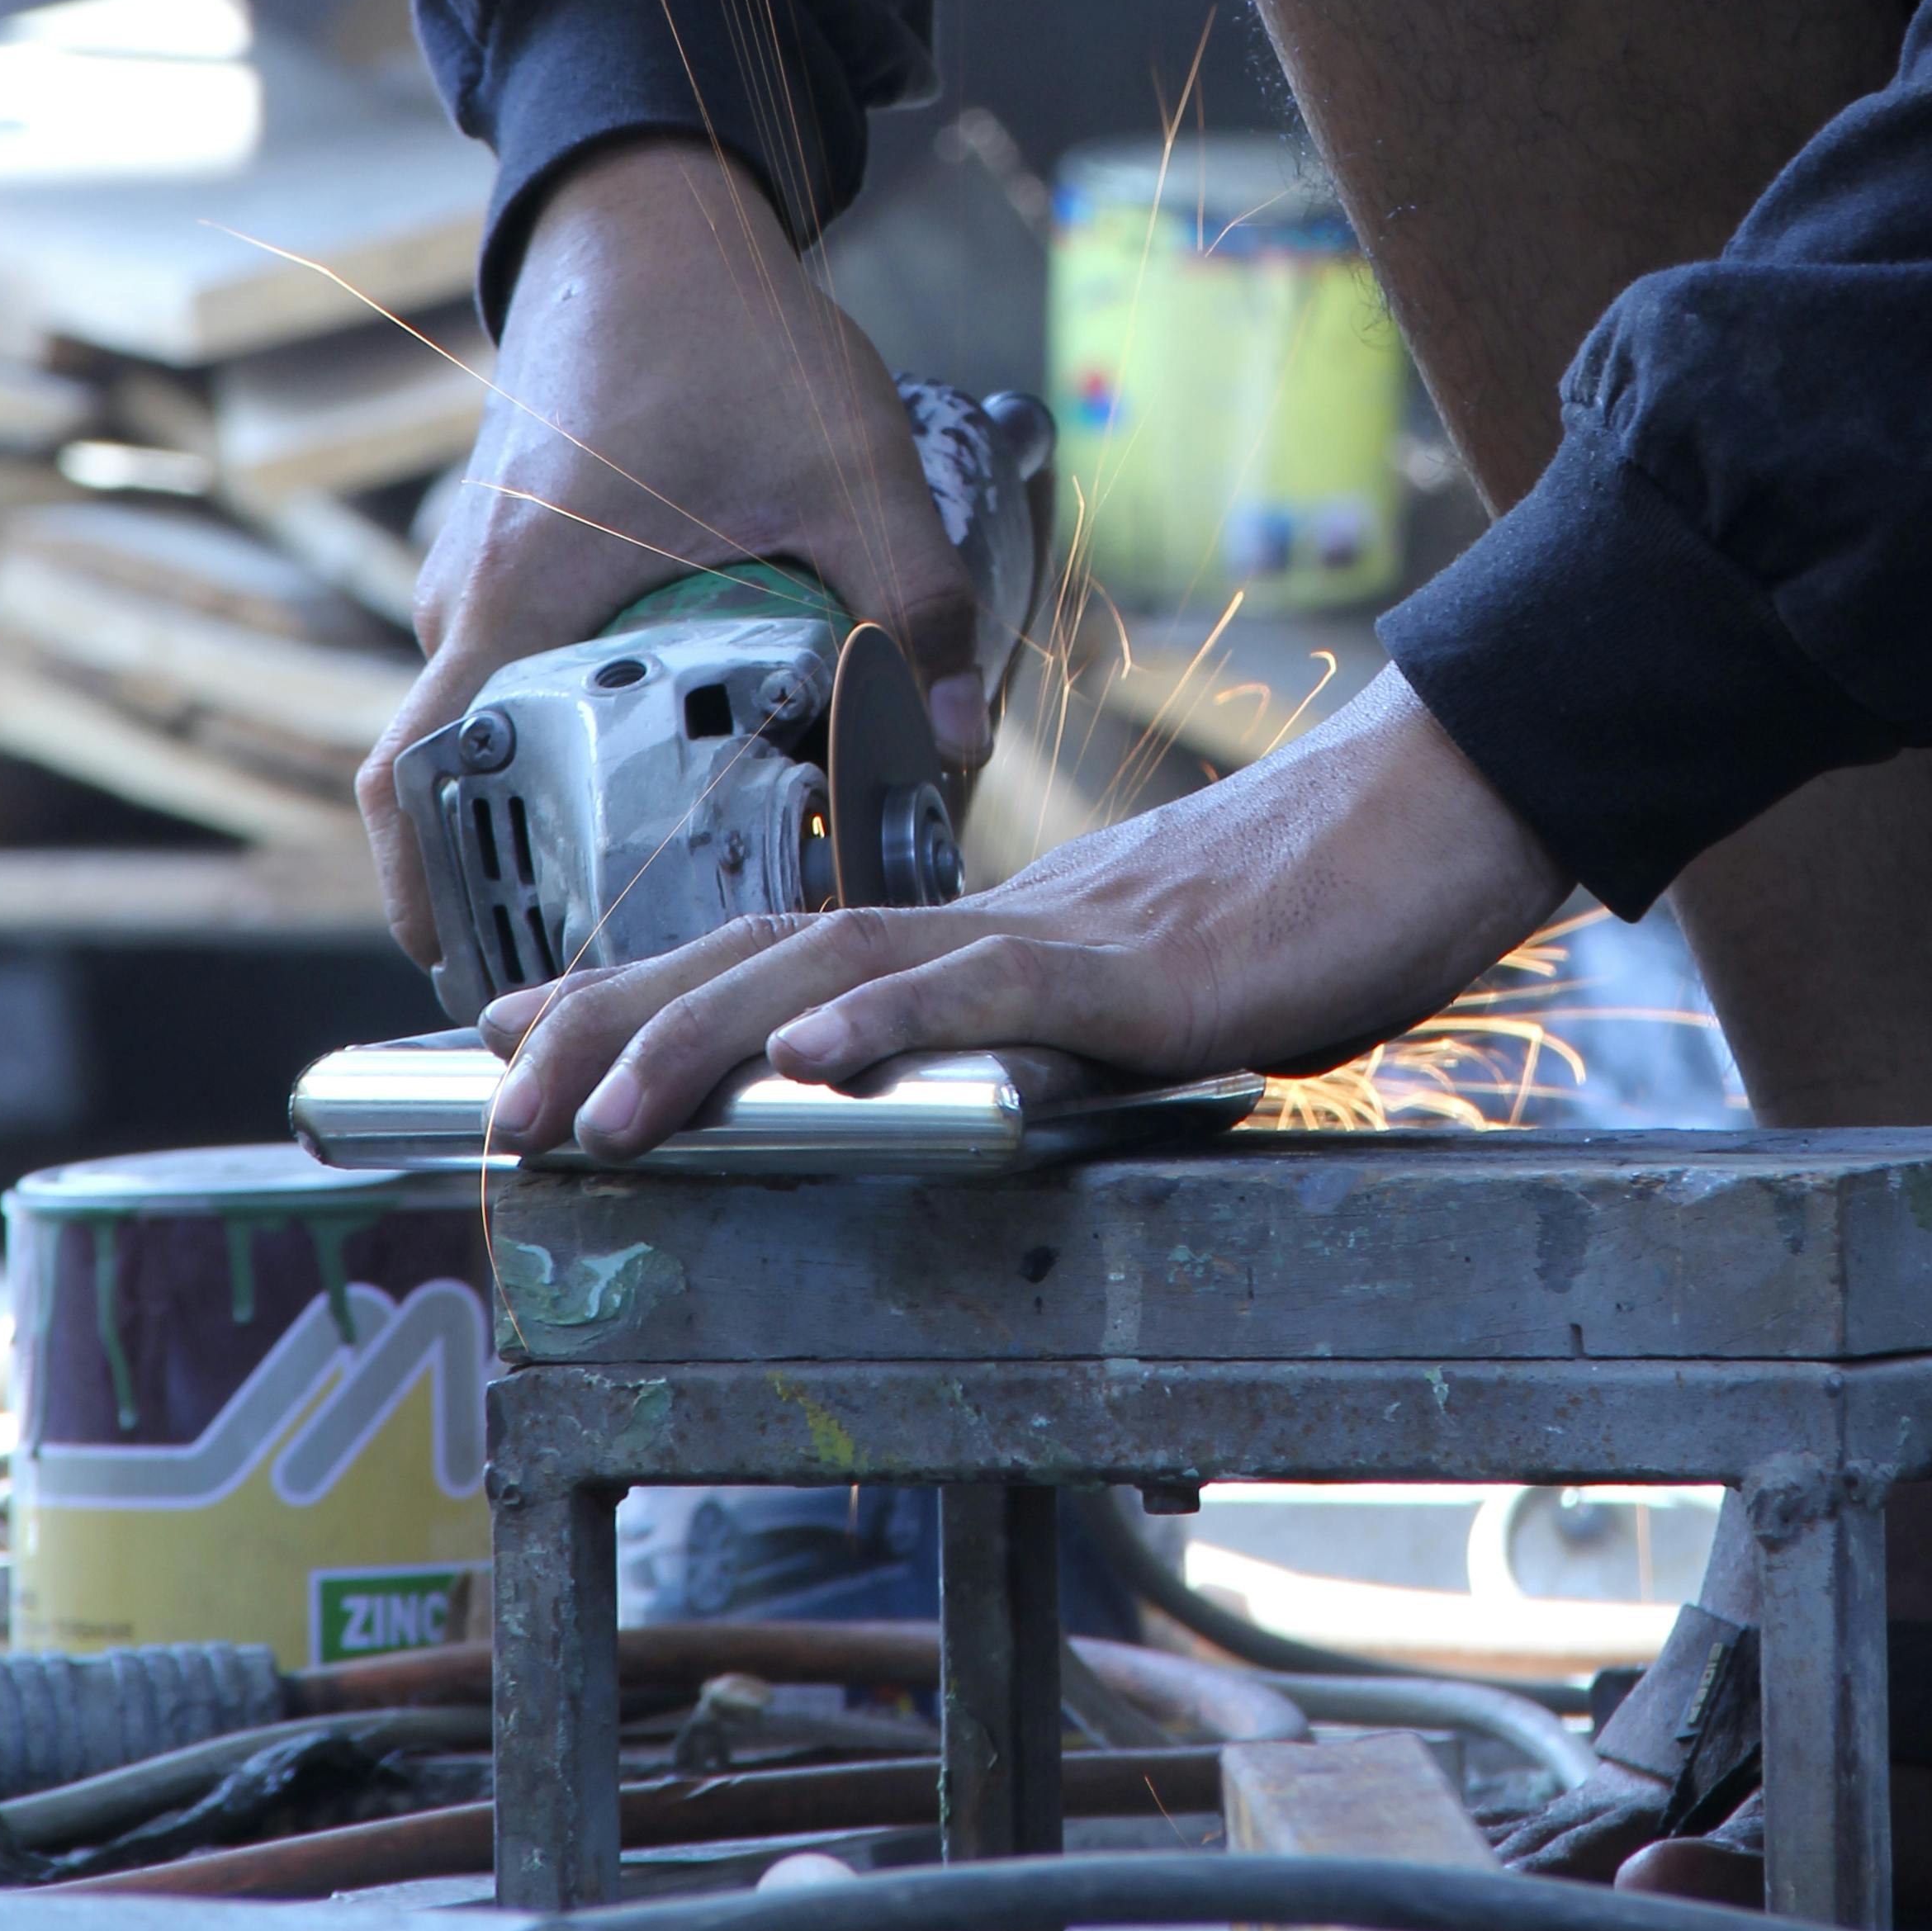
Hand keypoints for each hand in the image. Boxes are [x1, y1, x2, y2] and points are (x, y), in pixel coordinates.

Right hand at [357, 136, 1015, 961]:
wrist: (655, 209)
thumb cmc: (726, 328)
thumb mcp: (849, 469)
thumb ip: (912, 608)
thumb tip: (961, 750)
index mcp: (520, 596)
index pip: (411, 782)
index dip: (429, 893)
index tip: (484, 974)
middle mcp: (474, 591)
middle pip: (465, 771)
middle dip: (535, 865)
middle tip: (635, 936)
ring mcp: (484, 560)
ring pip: (504, 712)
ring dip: (573, 782)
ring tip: (680, 841)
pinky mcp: (515, 536)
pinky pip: (528, 654)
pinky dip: (584, 709)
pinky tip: (683, 723)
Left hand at [476, 667, 1565, 1157]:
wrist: (1436, 817)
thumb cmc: (1312, 920)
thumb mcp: (1147, 1020)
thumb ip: (1045, 1053)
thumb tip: (963, 1112)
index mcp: (988, 938)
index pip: (777, 954)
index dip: (636, 992)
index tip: (512, 1035)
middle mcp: (996, 920)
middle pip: (766, 956)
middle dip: (615, 1030)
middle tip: (496, 1103)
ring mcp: (1062, 936)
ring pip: (844, 968)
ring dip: (705, 1041)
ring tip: (600, 1113)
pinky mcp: (1142, 970)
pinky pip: (998, 990)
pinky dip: (897, 1017)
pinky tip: (815, 1060)